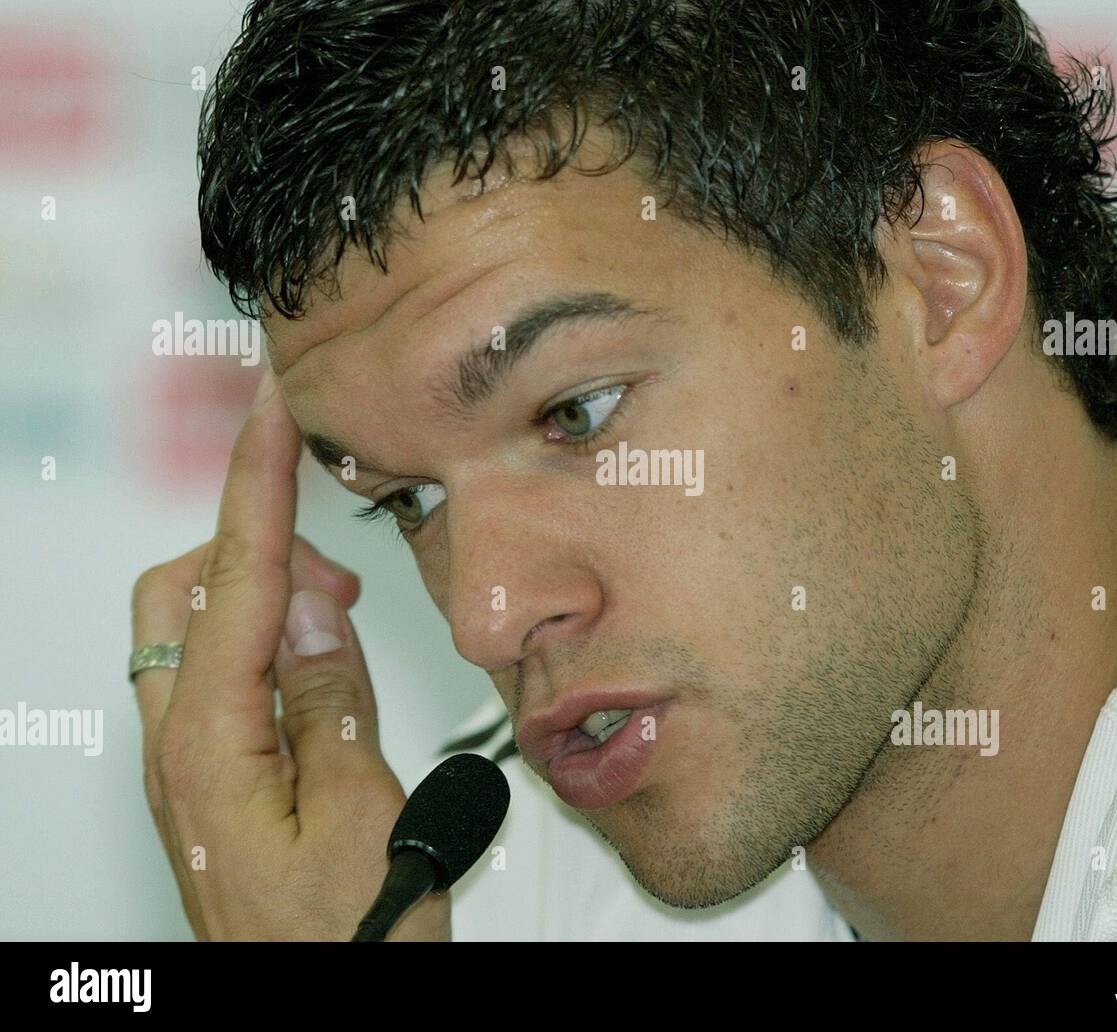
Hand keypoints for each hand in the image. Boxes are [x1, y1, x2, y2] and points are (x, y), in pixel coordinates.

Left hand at [130, 369, 449, 940]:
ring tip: (342, 622)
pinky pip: (213, 677)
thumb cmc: (342, 944)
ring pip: (190, 632)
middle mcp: (179, 748)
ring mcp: (188, 766)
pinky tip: (318, 668)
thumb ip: (329, 703)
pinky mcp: (209, 779)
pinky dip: (262, 644)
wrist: (313, 1011)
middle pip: (178, 593)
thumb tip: (311, 606)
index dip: (254, 484)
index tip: (269, 411)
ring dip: (262, 598)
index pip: (232, 582)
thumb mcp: (365, 819)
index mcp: (211, 748)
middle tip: (340, 573)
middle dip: (252, 548)